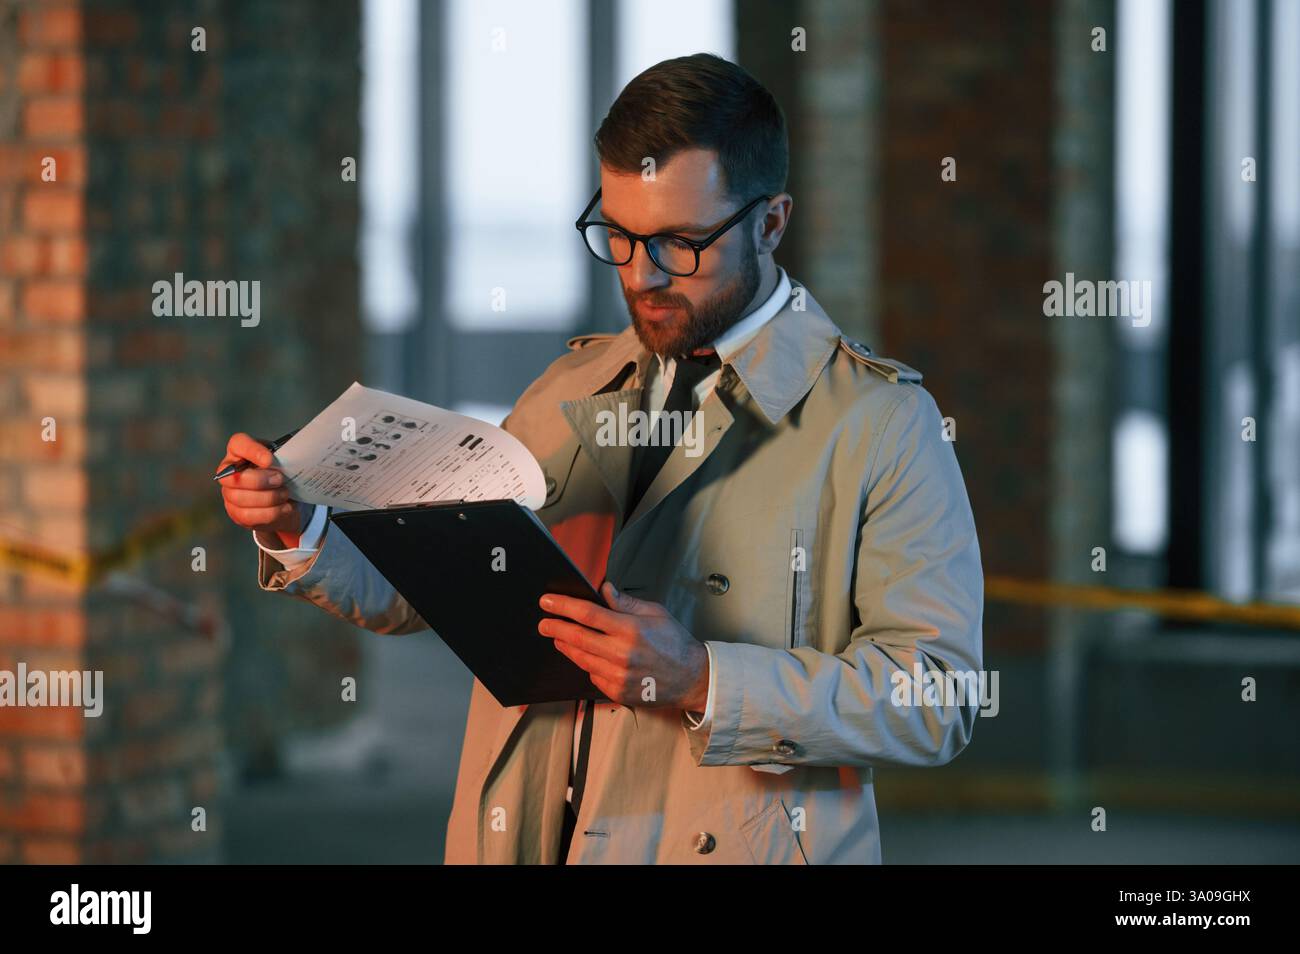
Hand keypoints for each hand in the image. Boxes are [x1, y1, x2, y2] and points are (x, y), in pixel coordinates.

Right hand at [216, 432, 305, 547]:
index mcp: (240, 452)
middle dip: (261, 481)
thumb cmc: (280, 473)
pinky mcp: (236, 513)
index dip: (252, 451)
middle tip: (280, 480)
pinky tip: (284, 508)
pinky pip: (249, 515)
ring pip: (242, 499)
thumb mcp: (282, 460)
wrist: (283, 498)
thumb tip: (293, 458)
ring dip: (269, 498)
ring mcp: (229, 494)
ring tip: (285, 494)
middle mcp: (229, 473)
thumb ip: (282, 456)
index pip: (238, 444)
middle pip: (236, 477)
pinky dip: (271, 513)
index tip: (269, 460)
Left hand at [538, 582, 709, 711]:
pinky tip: (586, 656)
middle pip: (577, 637)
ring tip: (558, 636)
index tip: (547, 601)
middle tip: (543, 622)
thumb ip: (626, 602)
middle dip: (554, 627)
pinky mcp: (616, 692)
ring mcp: (617, 675)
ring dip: (565, 645)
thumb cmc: (675, 643)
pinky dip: (586, 663)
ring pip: (580, 658)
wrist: (692, 678)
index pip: (587, 614)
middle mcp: (621, 654)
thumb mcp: (655, 613)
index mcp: (630, 630)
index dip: (563, 606)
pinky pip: (592, 675)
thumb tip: (603, 589)